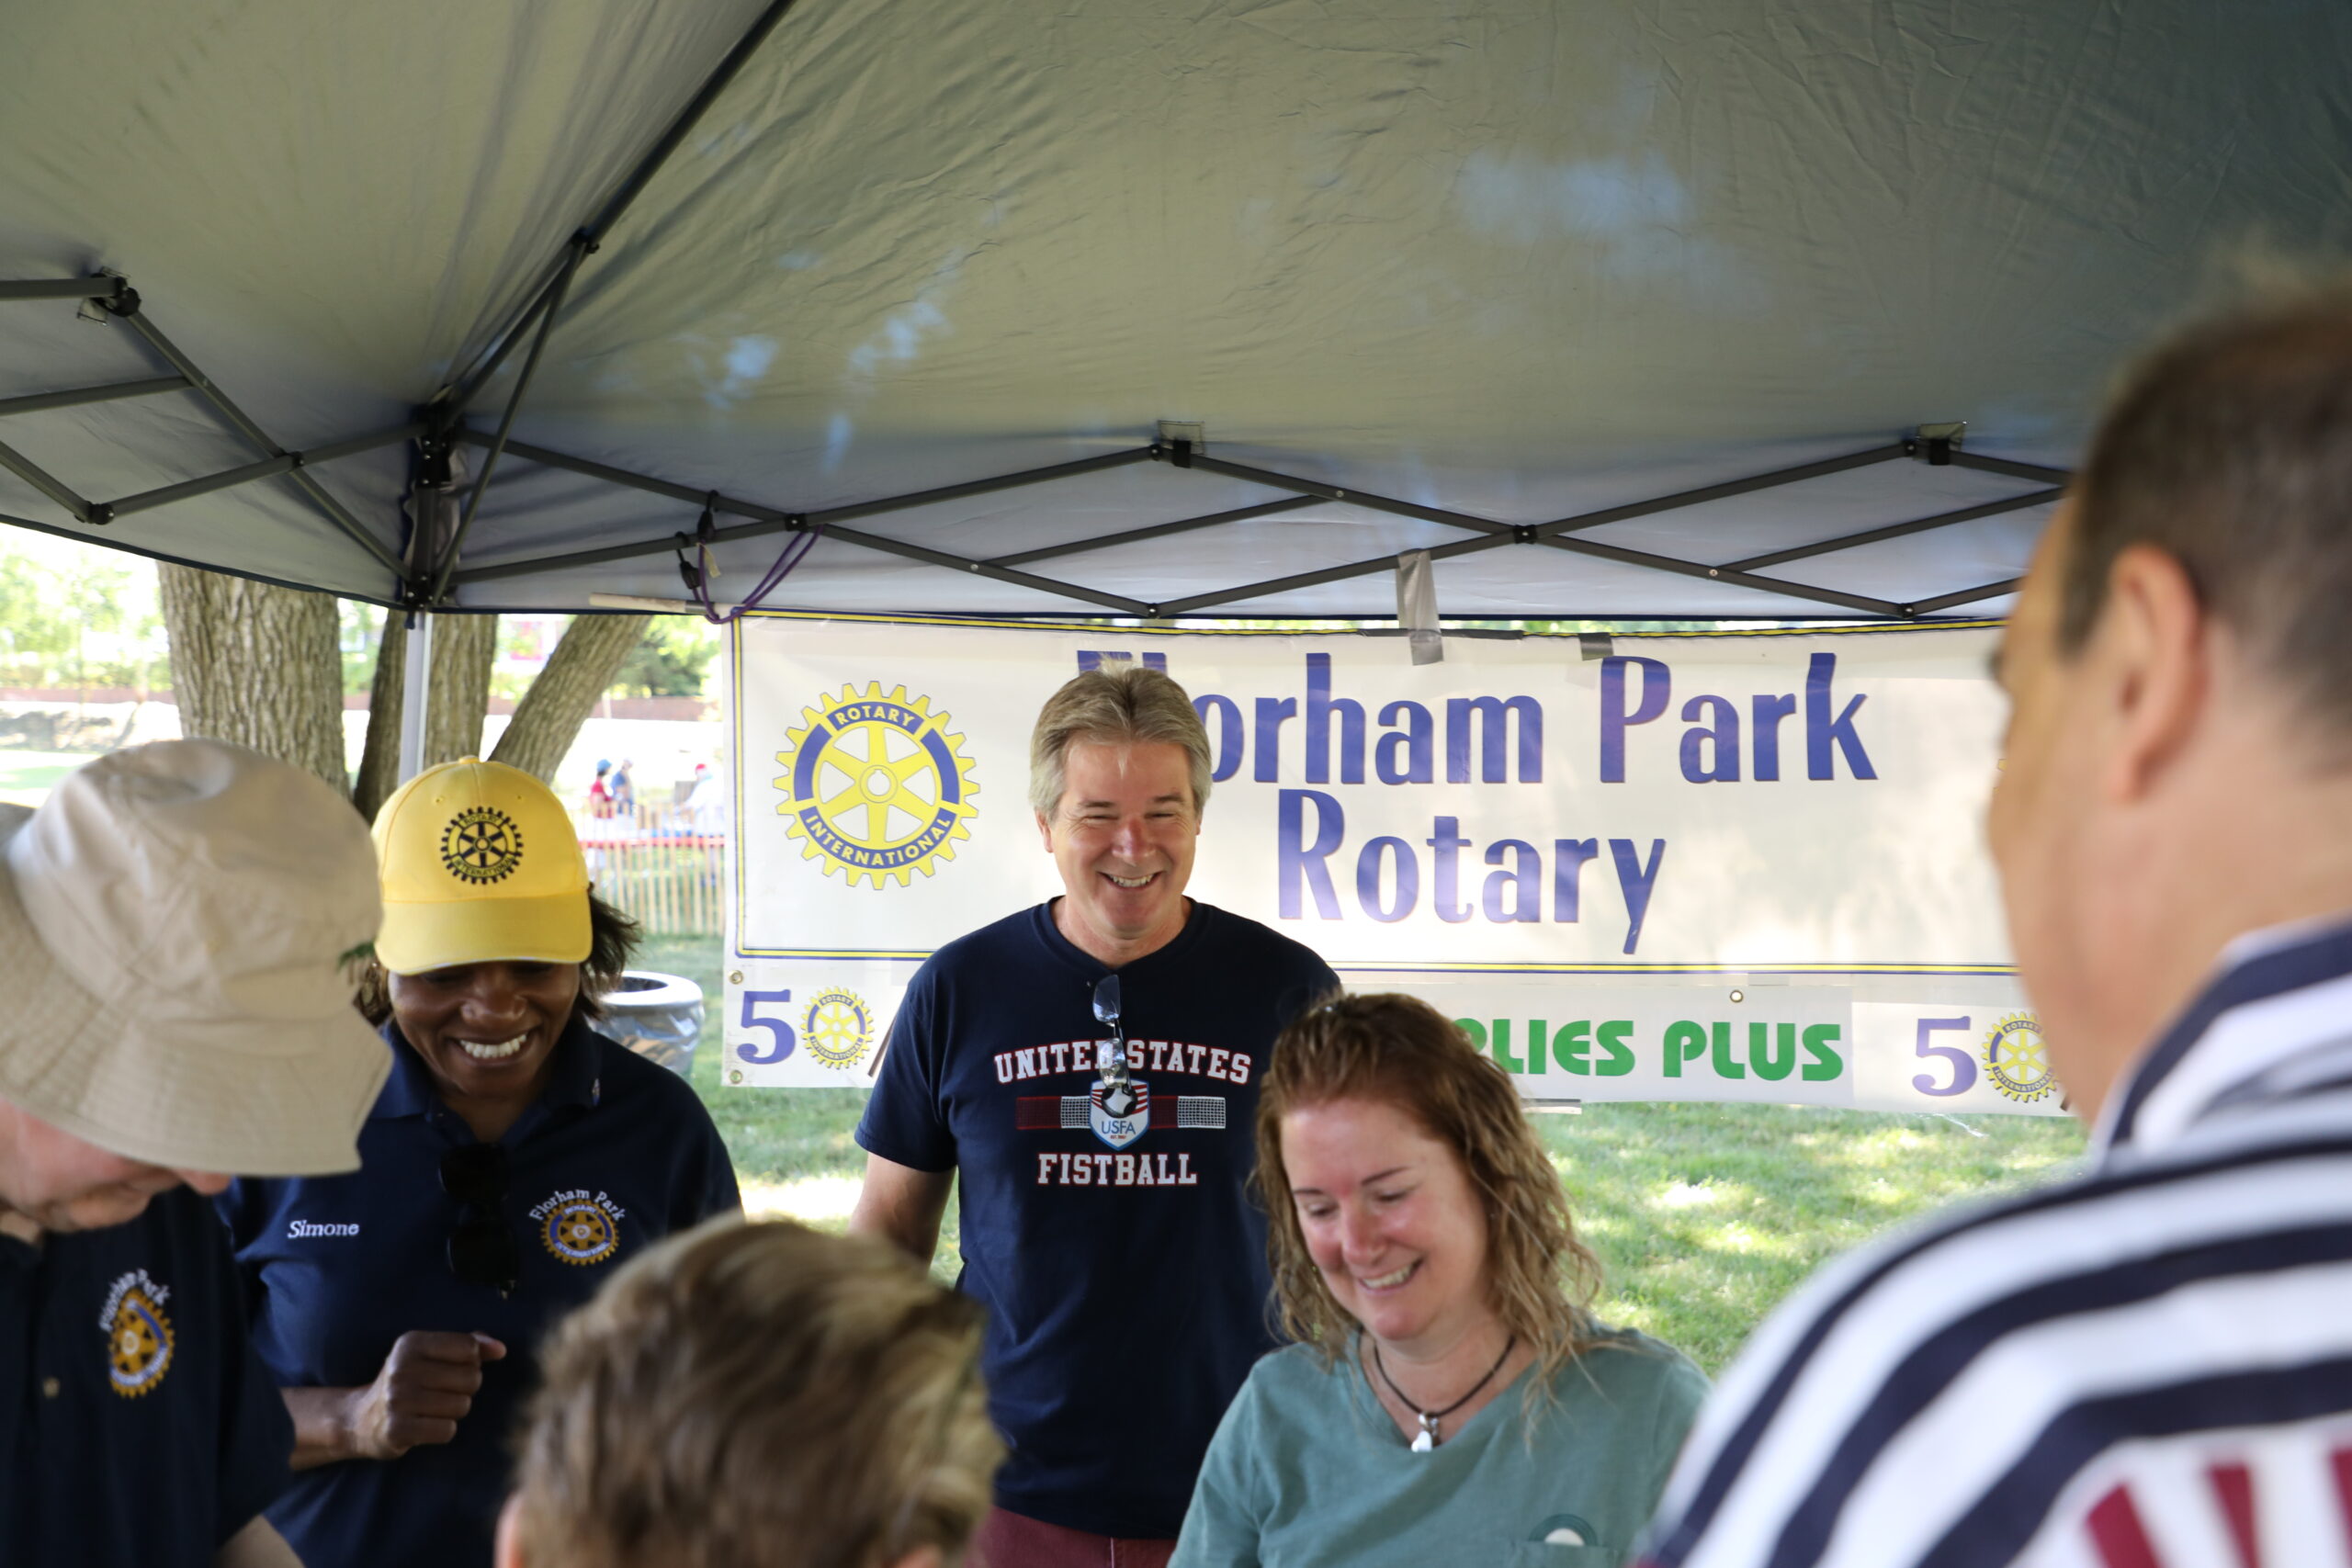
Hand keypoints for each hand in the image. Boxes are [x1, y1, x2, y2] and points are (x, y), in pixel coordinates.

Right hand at [346, 1331, 506, 1459]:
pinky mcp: (397, 1430)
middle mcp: (401, 1369)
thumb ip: (469, 1345)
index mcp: (410, 1343)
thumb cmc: (409, 1381)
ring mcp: (397, 1400)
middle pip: (471, 1378)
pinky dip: (442, 1430)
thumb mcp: (431, 1354)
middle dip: (465, 1388)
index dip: (471, 1361)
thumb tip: (500, 1349)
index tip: (452, 1367)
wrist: (361, 1419)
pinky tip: (423, 1425)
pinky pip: (448, 1430)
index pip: (469, 1348)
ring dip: (453, 1411)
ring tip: (430, 1408)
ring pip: (462, 1405)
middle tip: (440, 1392)